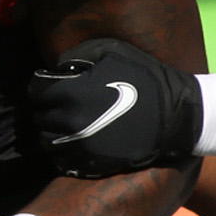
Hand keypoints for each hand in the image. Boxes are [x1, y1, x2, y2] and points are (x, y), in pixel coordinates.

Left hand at [29, 37, 199, 177]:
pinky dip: (63, 151)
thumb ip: (78, 55)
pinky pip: (63, 161)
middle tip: (58, 106)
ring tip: (65, 124)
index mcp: (71, 93)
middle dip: (45, 110)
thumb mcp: (111, 51)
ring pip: (46, 141)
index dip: (40, 88)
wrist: (179, 115)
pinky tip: (75, 141)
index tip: (48, 88)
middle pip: (39, 117)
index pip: (36, 92)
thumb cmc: (145, 78)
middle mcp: (71, 121)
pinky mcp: (94, 164)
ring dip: (51, 132)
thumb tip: (56, 67)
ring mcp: (82, 146)